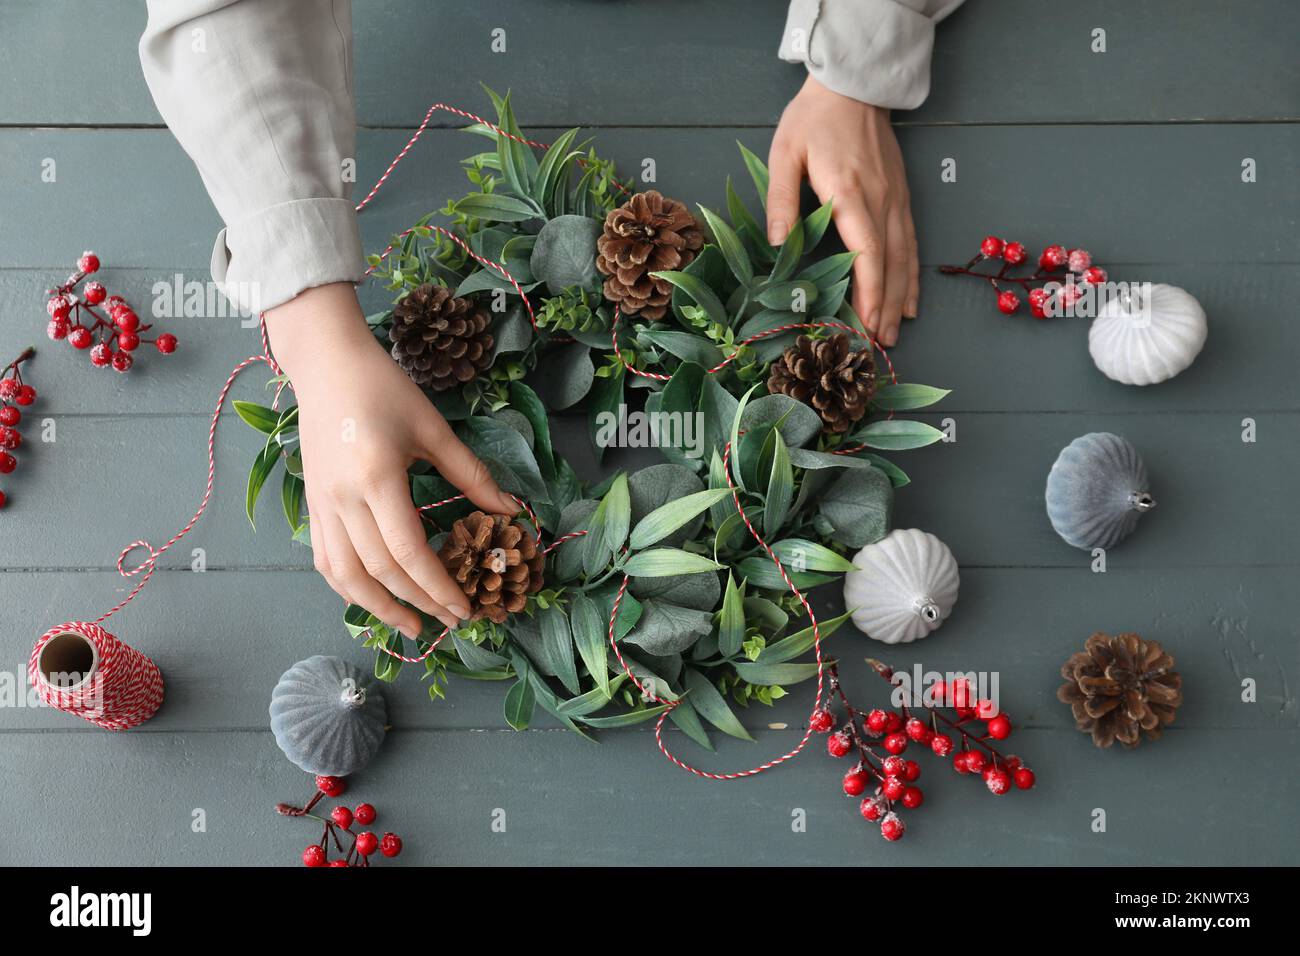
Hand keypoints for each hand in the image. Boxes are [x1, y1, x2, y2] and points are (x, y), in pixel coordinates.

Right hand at [264, 283, 516, 636]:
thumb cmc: (384, 388)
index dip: (438, 587)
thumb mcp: (434, 428)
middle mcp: (343, 499)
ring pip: (344, 576)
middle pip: (380, 571)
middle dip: (419, 603)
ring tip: (412, 626)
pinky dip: (349, 586)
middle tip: (451, 621)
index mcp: (377, 478)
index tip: (465, 609)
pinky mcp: (312, 504)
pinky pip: (325, 559)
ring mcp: (321, 504)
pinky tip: (372, 597)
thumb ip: (472, 474)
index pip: (409, 552)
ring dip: (378, 607)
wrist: (326, 363)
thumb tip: (509, 512)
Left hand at [767, 75, 918, 346]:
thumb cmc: (813, 119)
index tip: (865, 325)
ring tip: (893, 335)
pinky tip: (909, 300)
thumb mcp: (785, 154)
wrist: (854, 85)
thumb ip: (781, 200)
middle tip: (877, 347)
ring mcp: (896, 200)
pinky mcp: (901, 196)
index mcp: (852, 195)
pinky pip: (910, 243)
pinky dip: (911, 275)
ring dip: (900, 299)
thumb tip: (778, 244)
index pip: (866, 254)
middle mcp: (881, 202)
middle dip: (884, 308)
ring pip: (904, 258)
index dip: (868, 293)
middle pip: (890, 265)